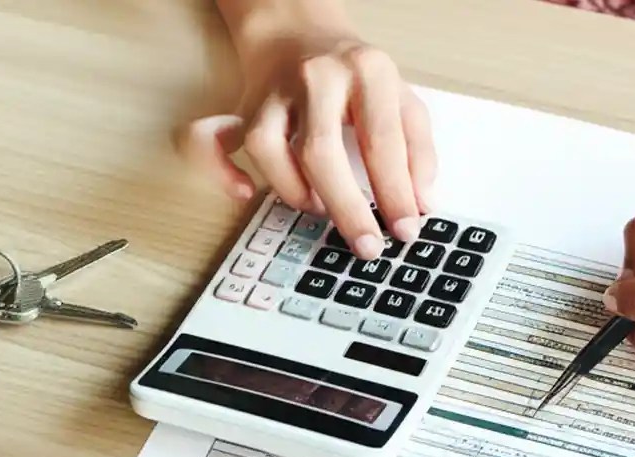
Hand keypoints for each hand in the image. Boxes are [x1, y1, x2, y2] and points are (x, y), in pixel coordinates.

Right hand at [184, 21, 433, 259]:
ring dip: (294, 192)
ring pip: (267, 148)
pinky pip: (212, 140)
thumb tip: (421, 205)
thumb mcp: (402, 100)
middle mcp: (317, 77)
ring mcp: (273, 92)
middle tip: (366, 245)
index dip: (395, 192)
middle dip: (346, 208)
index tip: (405, 230)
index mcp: (367, 72)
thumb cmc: (355, 77)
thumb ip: (418, 150)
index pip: (382, 140)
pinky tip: (246, 195)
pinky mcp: (242, 107)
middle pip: (321, 151)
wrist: (300, 32)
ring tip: (319, 209)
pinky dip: (222, 172)